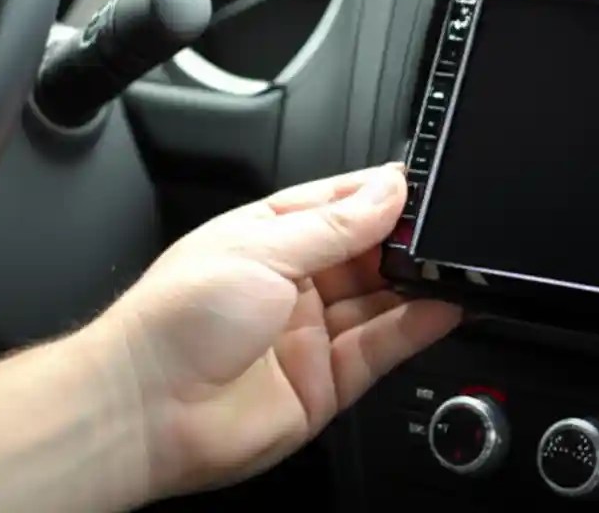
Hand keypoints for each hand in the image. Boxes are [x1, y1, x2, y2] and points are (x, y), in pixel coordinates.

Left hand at [81, 164, 460, 500]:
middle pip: (363, 254)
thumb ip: (334, 224)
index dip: (377, 196)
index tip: (419, 186)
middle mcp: (289, 285)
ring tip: (453, 266)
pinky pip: (380, 349)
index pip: (335, 205)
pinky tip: (441, 307)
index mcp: (264, 239)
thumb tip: (387, 190)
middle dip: (402, 240)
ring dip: (415, 284)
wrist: (145, 412)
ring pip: (378, 302)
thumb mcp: (261, 249)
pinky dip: (415, 328)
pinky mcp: (324, 382)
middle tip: (442, 229)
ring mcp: (307, 335)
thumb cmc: (174, 323)